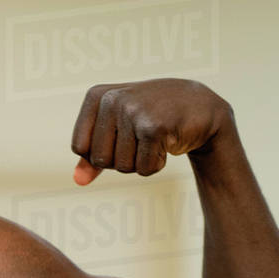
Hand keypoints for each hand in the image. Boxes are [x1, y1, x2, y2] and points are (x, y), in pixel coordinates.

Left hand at [70, 78, 232, 185]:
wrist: (200, 106)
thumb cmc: (152, 118)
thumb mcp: (117, 131)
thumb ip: (92, 157)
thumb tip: (78, 181)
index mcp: (96, 96)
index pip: (80, 147)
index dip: (102, 153)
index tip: (122, 135)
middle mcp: (112, 99)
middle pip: (100, 160)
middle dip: (122, 160)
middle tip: (142, 137)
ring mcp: (133, 111)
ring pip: (122, 167)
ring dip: (141, 162)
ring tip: (156, 138)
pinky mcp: (154, 127)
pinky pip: (144, 169)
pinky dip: (156, 165)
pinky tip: (168, 143)